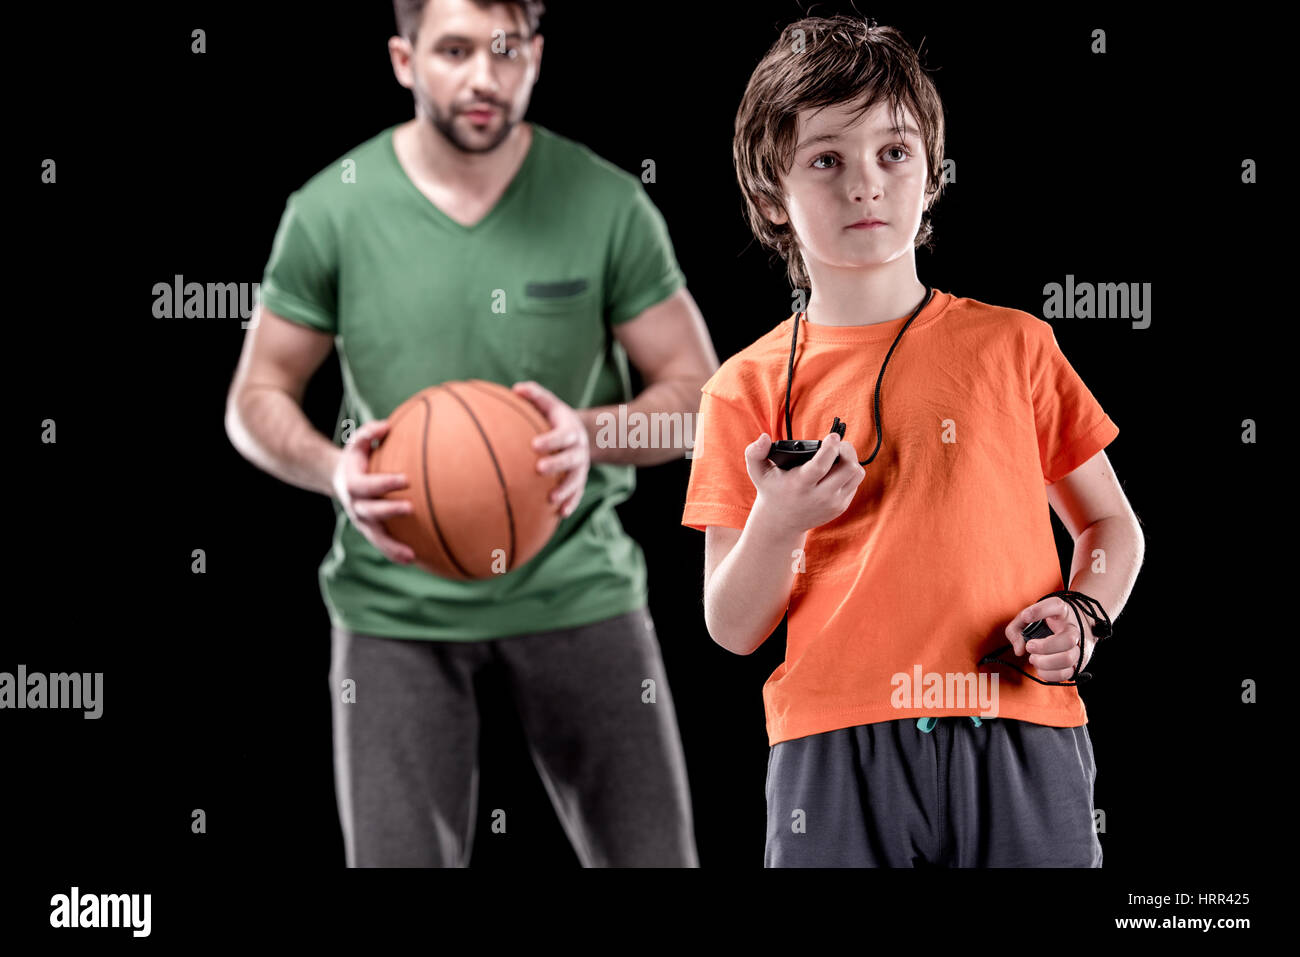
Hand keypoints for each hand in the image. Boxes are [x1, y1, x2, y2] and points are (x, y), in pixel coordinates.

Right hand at [330, 418, 415, 564]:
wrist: (340, 479)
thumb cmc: (357, 457)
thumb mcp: (358, 441)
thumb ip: (369, 432)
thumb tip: (386, 426)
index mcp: (352, 483)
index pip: (367, 485)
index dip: (384, 483)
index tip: (405, 480)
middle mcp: (355, 505)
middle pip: (370, 512)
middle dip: (389, 511)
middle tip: (411, 508)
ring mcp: (362, 520)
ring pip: (375, 535)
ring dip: (391, 545)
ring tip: (411, 555)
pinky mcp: (370, 530)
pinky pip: (382, 544)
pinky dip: (394, 553)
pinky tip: (415, 559)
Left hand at [512, 380, 588, 517]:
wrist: (578, 434)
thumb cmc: (555, 418)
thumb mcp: (549, 404)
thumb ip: (535, 395)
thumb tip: (516, 389)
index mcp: (570, 430)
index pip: (563, 435)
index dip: (551, 440)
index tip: (534, 445)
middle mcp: (578, 450)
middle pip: (571, 458)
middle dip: (557, 464)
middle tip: (539, 469)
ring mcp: (580, 467)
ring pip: (576, 480)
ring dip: (565, 490)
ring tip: (551, 498)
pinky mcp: (579, 481)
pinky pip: (577, 493)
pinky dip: (571, 503)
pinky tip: (560, 514)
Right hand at [743, 430, 865, 535]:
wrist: (781, 523)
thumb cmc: (771, 490)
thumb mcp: (757, 471)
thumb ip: (754, 452)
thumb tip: (763, 437)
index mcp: (800, 485)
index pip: (821, 466)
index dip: (830, 448)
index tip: (833, 436)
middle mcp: (819, 496)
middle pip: (847, 468)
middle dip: (846, 450)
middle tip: (837, 443)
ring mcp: (832, 503)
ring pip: (856, 474)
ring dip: (851, 460)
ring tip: (840, 454)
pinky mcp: (840, 506)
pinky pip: (855, 483)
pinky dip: (850, 472)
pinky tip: (838, 468)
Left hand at [1003, 596, 1094, 681]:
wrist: (1073, 628)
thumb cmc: (1045, 623)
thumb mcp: (1028, 618)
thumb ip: (1016, 629)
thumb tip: (1019, 650)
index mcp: (1062, 611)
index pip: (1055, 606)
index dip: (1039, 611)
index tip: (1026, 617)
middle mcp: (1074, 628)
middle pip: (1068, 640)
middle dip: (1044, 647)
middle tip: (1030, 646)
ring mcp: (1079, 647)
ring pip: (1068, 659)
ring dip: (1045, 662)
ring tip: (1034, 659)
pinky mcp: (1078, 664)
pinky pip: (1067, 674)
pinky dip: (1049, 674)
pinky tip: (1041, 667)